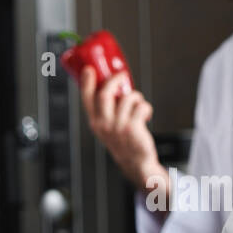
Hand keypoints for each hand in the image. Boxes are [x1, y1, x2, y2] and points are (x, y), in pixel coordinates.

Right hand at [78, 67, 165, 194]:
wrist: (136, 162)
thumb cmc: (124, 141)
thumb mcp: (108, 127)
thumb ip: (106, 111)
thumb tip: (113, 85)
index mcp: (95, 122)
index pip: (87, 99)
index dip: (87, 83)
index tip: (89, 70)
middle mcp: (104, 124)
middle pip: (105, 93)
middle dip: (114, 80)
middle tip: (122, 76)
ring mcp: (118, 127)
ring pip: (128, 98)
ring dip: (136, 96)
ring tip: (138, 104)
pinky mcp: (133, 128)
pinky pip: (141, 106)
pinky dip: (146, 106)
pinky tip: (146, 113)